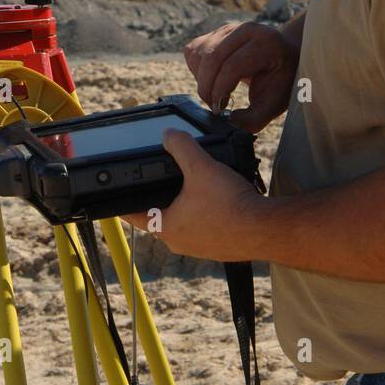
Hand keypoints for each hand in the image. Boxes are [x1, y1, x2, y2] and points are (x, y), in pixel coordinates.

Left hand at [121, 128, 266, 260]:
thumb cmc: (230, 204)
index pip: (134, 215)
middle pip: (160, 217)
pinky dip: (206, 214)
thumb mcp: (200, 166)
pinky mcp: (219, 248)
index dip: (125, 201)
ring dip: (186, 206)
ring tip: (194, 186)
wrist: (266, 229)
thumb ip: (180, 147)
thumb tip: (168, 135)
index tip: (119, 192)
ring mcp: (200, 248)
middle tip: (164, 179)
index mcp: (166, 228)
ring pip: (184, 223)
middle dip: (161, 198)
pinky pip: (205, 228)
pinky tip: (218, 200)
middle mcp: (179, 242)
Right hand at [183, 20, 298, 132]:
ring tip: (216, 93)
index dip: (220, 90)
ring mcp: (229, 29)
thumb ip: (254, 118)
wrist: (283, 58)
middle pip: (212, 58)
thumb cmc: (279, 81)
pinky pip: (193, 51)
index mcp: (267, 43)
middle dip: (207, 87)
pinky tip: (213, 79)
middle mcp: (247, 30)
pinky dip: (196, 70)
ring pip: (199, 54)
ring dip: (201, 79)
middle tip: (213, 106)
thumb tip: (230, 121)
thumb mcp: (274, 103)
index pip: (232, 66)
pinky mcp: (215, 33)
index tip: (219, 109)